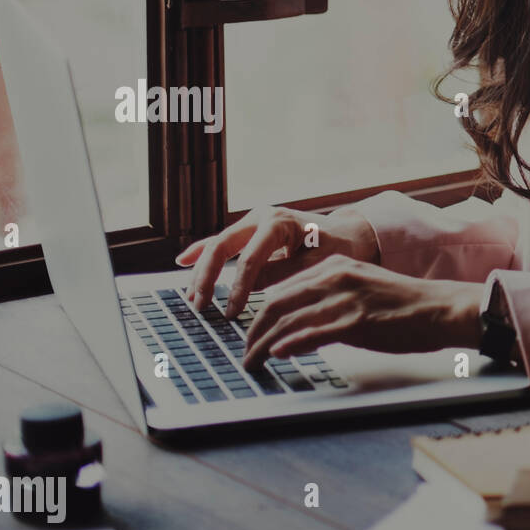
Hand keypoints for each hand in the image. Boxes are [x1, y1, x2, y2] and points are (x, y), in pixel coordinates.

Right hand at [175, 205, 379, 316]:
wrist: (347, 233)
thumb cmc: (338, 247)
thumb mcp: (317, 263)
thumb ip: (284, 275)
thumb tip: (252, 289)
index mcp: (278, 222)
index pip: (250, 259)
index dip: (239, 288)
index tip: (232, 312)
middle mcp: (261, 217)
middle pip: (222, 246)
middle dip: (207, 277)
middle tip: (200, 305)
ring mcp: (253, 223)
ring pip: (218, 245)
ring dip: (202, 271)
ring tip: (192, 297)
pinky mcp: (250, 232)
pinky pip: (222, 243)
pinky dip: (202, 253)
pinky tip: (182, 262)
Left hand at [242, 254, 483, 368]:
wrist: (442, 309)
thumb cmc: (407, 306)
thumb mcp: (363, 290)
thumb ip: (332, 299)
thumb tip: (302, 324)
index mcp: (335, 268)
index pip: (283, 290)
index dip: (260, 314)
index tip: (250, 333)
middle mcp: (335, 278)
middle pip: (277, 304)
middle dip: (252, 331)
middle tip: (243, 352)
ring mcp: (346, 300)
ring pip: (288, 321)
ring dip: (262, 345)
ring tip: (251, 362)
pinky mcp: (357, 322)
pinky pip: (313, 333)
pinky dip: (290, 345)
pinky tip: (276, 355)